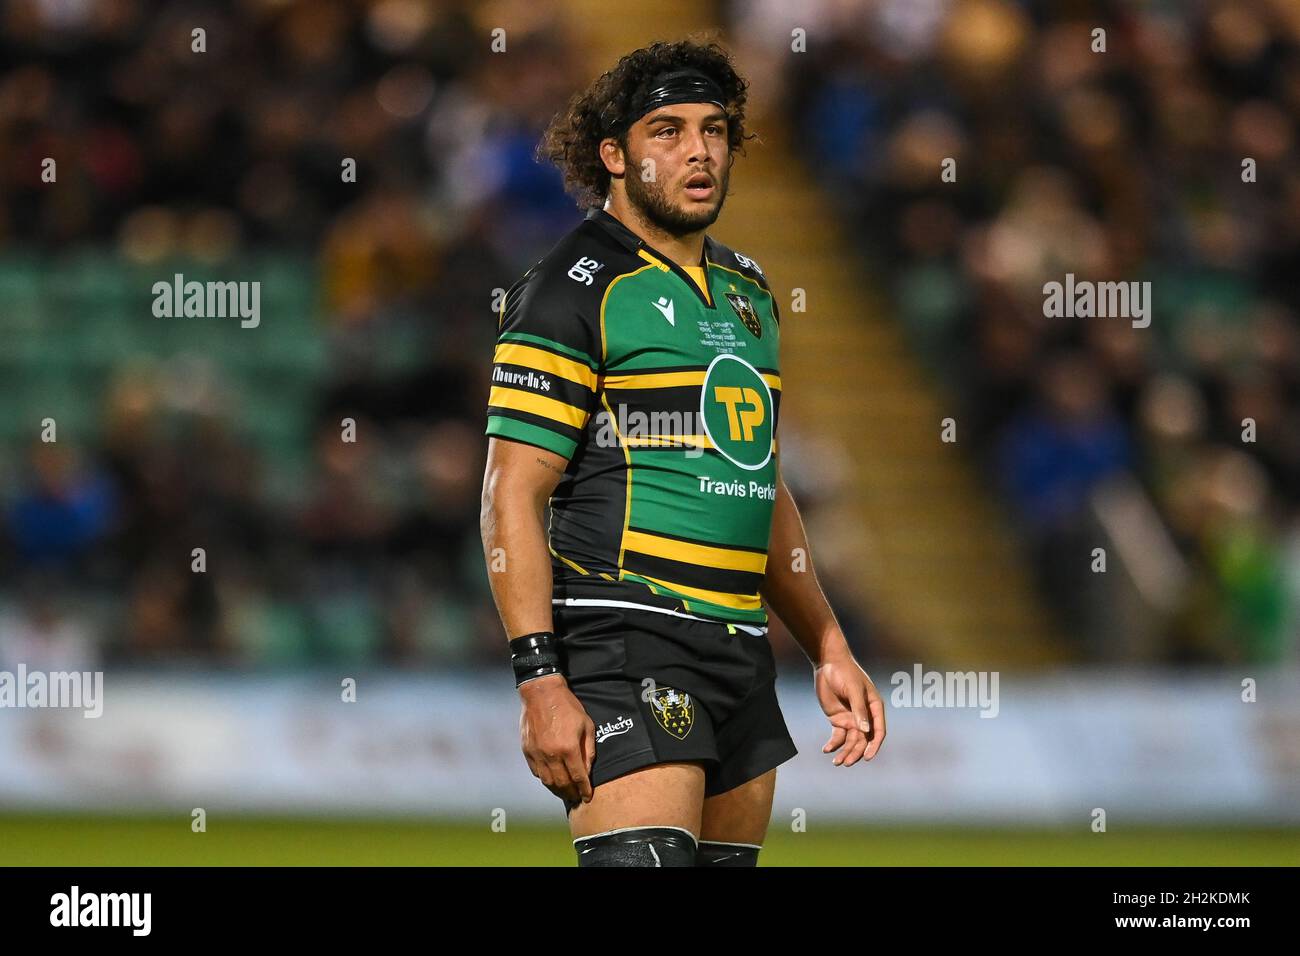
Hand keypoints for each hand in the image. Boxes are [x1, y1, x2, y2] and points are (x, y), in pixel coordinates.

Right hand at [518, 673, 596, 803]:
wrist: (542, 693)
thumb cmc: (568, 707)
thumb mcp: (587, 725)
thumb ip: (588, 750)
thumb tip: (587, 770)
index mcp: (568, 748)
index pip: (578, 777)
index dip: (584, 790)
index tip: (587, 797)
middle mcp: (551, 754)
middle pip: (562, 783)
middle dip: (571, 793)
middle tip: (577, 798)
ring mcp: (537, 754)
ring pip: (547, 781)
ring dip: (558, 790)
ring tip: (565, 793)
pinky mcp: (527, 751)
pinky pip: (536, 772)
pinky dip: (545, 780)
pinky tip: (552, 780)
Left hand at [813, 650, 885, 766]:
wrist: (828, 663)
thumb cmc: (845, 673)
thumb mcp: (853, 690)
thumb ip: (859, 710)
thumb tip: (865, 731)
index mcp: (875, 707)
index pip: (878, 731)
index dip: (874, 746)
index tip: (866, 757)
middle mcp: (865, 716)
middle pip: (863, 740)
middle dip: (856, 752)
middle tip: (846, 763)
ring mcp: (851, 718)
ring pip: (851, 741)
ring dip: (845, 752)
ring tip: (836, 762)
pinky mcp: (838, 719)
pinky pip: (838, 736)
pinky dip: (833, 744)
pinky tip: (826, 750)